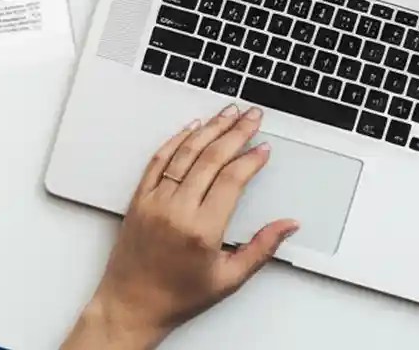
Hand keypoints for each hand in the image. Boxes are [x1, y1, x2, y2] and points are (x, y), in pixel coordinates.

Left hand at [62, 104, 297, 349]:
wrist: (131, 305)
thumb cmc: (177, 296)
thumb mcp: (229, 278)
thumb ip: (262, 248)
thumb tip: (288, 225)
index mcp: (201, 230)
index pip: (232, 180)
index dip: (251, 160)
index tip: (264, 149)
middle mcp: (176, 211)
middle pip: (211, 158)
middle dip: (236, 132)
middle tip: (252, 117)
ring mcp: (154, 201)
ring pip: (185, 153)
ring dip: (209, 129)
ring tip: (228, 113)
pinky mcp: (139, 199)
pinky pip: (158, 161)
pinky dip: (176, 140)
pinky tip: (191, 128)